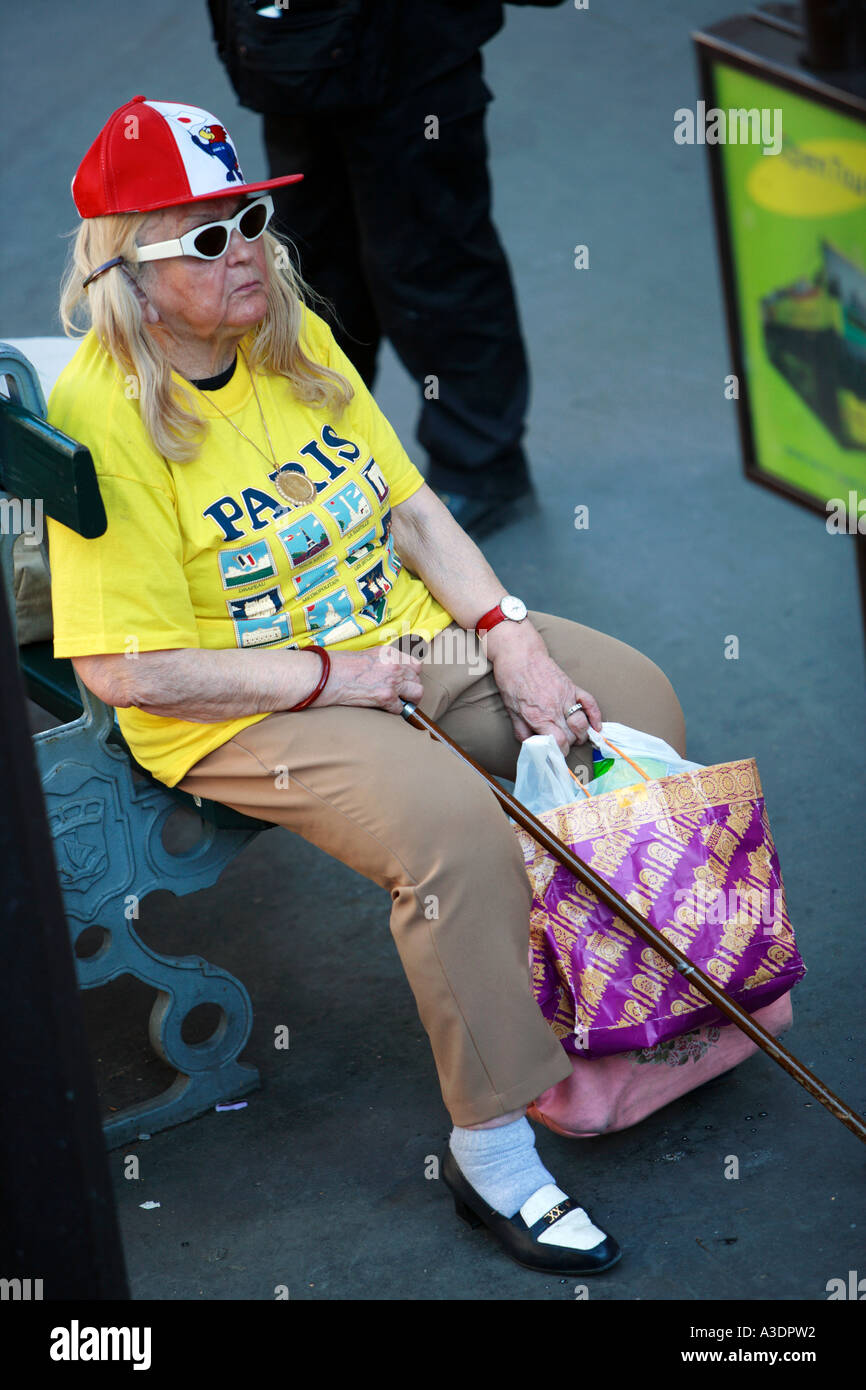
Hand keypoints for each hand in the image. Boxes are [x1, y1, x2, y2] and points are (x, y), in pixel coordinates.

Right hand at [317, 646, 423, 714]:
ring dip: (410, 700)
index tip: (406, 681)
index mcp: (389, 653)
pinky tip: (384, 709)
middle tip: (404, 695)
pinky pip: (401, 708)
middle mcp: (394, 665)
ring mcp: (392, 680)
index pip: (415, 663)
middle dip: (412, 688)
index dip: (411, 674)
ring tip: (400, 704)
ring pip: (417, 693)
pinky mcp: (386, 696)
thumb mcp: (366, 656)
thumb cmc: (339, 666)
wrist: (327, 675)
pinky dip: (394, 711)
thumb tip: (388, 673)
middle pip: (418, 678)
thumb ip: (382, 662)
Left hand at [485, 622, 601, 754]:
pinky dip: (596, 716)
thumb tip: (532, 746)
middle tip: (562, 744)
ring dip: (582, 734)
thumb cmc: (512, 681)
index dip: (560, 752)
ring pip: (582, 723)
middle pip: (571, 736)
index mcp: (539, 716)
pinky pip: (590, 703)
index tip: (556, 753)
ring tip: (576, 737)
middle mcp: (555, 708)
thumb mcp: (511, 710)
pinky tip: (597, 727)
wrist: (519, 654)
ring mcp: (566, 697)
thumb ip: (522, 731)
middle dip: (569, 744)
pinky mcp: (572, 687)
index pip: (559, 743)